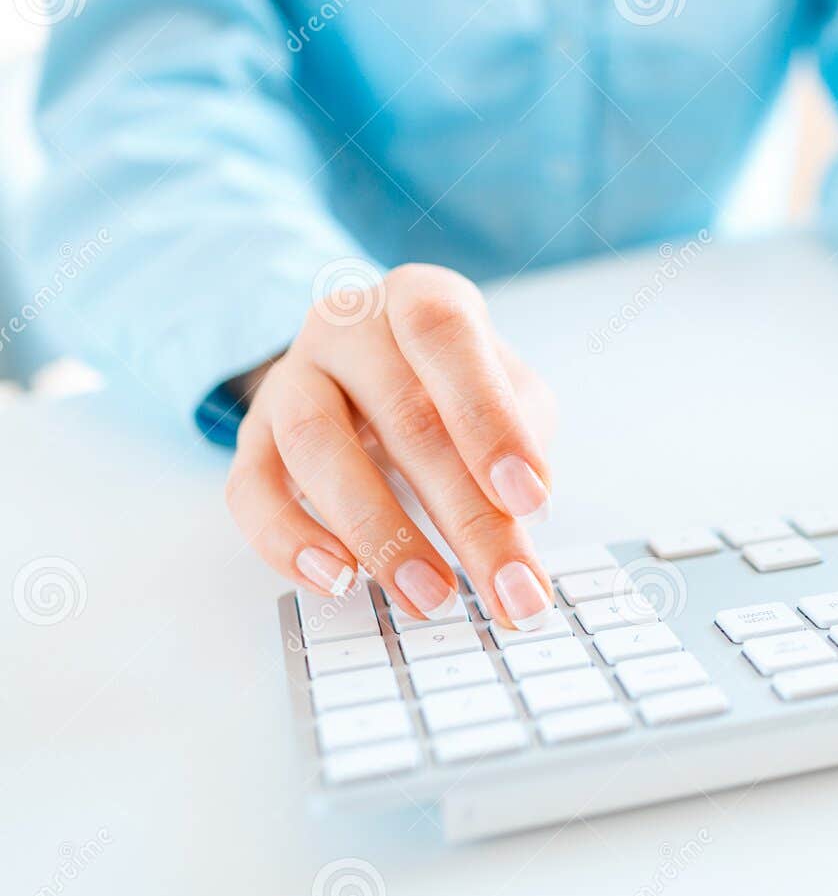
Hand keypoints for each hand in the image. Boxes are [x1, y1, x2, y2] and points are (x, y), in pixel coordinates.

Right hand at [225, 264, 557, 627]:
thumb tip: (525, 512)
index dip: (488, 419)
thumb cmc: (455, 383)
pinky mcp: (252, 437)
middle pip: (402, 415)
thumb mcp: (510, 390)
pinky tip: (338, 582)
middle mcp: (347, 325)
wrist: (366, 366)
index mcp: (421, 298)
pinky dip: (288, 541)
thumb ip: (524, 437)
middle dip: (466, 517)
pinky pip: (251, 489)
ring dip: (379, 533)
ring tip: (431, 597)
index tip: (529, 501)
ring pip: (316, 448)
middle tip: (509, 592)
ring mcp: (291, 378)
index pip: (446, 339)